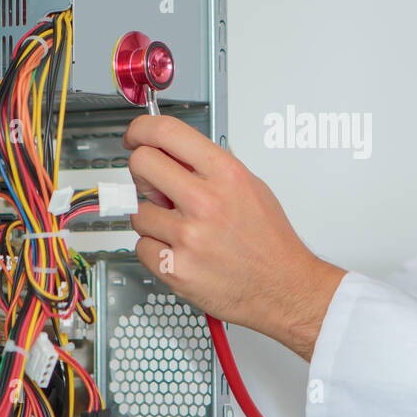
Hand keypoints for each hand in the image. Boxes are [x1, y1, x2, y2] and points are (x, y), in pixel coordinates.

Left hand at [120, 115, 345, 359]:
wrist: (282, 287)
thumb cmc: (269, 241)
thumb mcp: (251, 186)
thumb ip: (209, 167)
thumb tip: (172, 153)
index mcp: (226, 174)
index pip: (167, 132)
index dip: (140, 129)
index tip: (135, 137)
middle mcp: (206, 202)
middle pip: (141, 164)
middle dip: (142, 174)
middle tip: (154, 186)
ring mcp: (189, 237)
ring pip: (138, 212)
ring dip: (154, 220)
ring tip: (184, 230)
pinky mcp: (176, 268)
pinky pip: (142, 247)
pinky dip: (156, 250)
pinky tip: (181, 252)